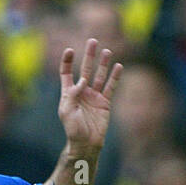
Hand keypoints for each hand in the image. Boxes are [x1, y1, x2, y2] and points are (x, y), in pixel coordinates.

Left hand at [58, 38, 122, 154]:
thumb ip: (72, 94)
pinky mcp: (105, 102)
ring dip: (103, 63)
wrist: (87, 143)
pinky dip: (115, 77)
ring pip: (99, 76)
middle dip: (89, 56)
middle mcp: (82, 92)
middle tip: (93, 41)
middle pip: (85, 69)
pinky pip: (111, 87)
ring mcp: (94, 96)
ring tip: (107, 51)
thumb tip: (82, 81)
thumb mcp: (67, 111)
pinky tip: (119, 66)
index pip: (66, 73)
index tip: (70, 50)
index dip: (67, 61)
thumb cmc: (73, 129)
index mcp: (69, 94)